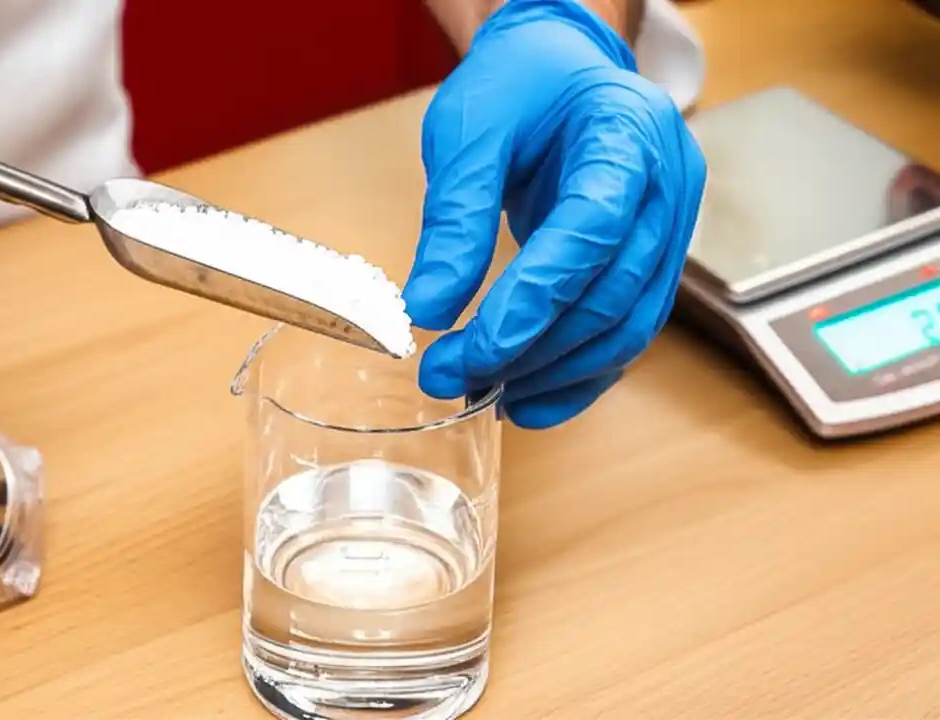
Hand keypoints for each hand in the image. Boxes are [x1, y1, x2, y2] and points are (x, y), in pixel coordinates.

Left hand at [402, 0, 705, 428]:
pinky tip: (525, 400)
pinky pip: (625, 333)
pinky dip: (578, 377)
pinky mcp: (652, 264)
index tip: (471, 349)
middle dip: (531, 349)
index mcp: (628, 132)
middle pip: (612, 292)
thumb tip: (427, 310)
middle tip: (451, 376)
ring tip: (481, 393)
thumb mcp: (470, 130)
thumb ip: (455, 217)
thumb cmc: (520, 85)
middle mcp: (668, 184)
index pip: (591, 230)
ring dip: (554, 373)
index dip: (534, 299)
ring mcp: (671, 228)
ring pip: (627, 326)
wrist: (562, 68)